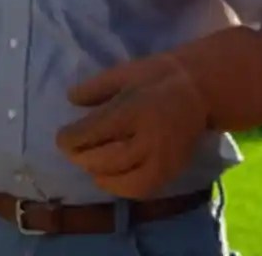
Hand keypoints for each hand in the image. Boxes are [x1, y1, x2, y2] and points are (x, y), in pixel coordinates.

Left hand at [55, 54, 209, 198]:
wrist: (200, 89)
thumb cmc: (157, 77)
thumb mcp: (124, 72)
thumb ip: (95, 88)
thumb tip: (69, 99)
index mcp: (134, 109)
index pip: (94, 132)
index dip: (71, 139)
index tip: (61, 137)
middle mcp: (149, 137)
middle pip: (105, 158)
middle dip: (81, 157)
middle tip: (72, 151)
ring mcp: (163, 158)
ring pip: (123, 179)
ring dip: (99, 174)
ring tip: (89, 164)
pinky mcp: (172, 170)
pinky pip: (143, 189)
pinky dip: (122, 189)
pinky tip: (109, 179)